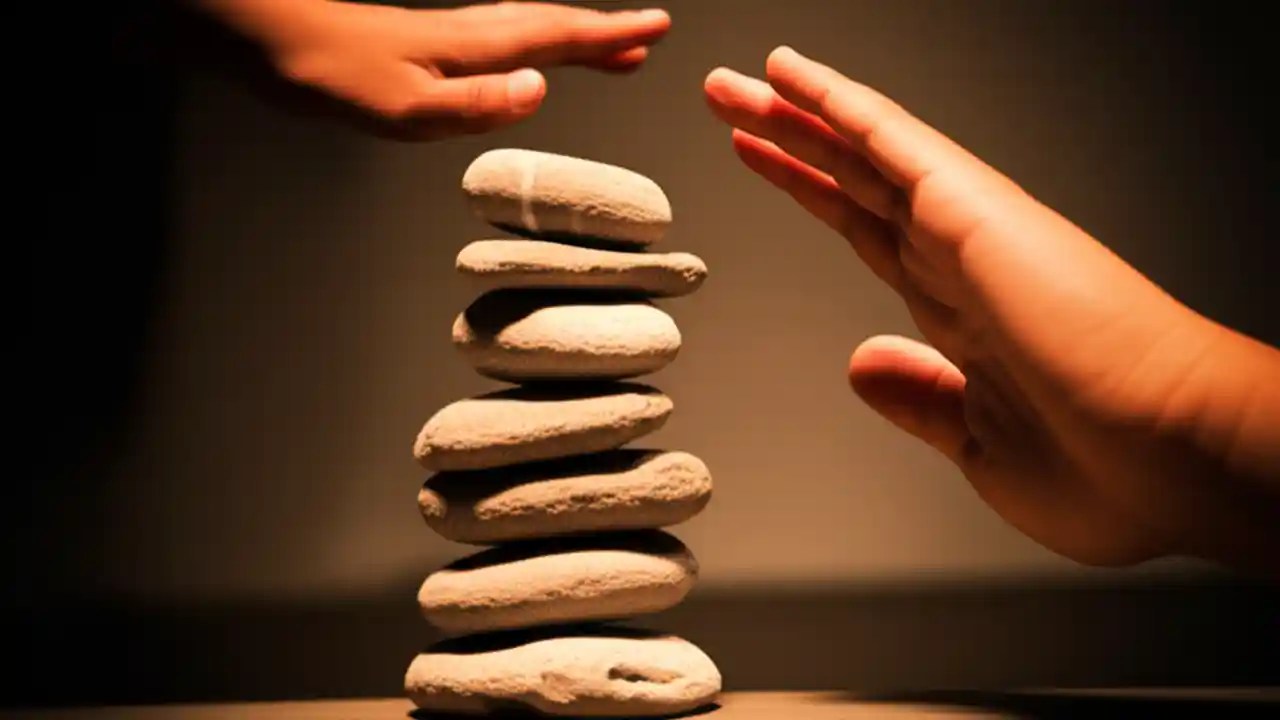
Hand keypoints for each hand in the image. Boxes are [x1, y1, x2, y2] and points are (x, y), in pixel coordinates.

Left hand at [193, 0, 670, 139]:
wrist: (270, 38)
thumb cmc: (332, 74)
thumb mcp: (406, 107)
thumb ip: (474, 103)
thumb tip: (539, 91)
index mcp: (472, 49)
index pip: (555, 39)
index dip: (608, 36)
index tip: (654, 30)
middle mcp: (466, 35)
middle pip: (549, 27)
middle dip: (601, 33)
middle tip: (645, 38)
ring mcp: (446, 38)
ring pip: (525, 29)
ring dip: (571, 37)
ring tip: (606, 48)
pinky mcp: (424, 46)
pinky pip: (499, 38)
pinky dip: (530, 42)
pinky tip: (523, 57)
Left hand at [705, 48, 1279, 574]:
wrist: (1176, 464)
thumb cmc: (1110, 472)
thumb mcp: (979, 446)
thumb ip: (920, 399)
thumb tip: (865, 368)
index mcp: (963, 314)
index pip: (870, 234)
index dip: (816, 196)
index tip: (770, 168)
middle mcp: (961, 260)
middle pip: (856, 183)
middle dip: (791, 142)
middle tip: (733, 103)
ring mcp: (968, 231)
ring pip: (866, 151)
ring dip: (799, 112)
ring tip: (741, 79)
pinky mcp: (974, 213)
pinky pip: (892, 143)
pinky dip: (840, 106)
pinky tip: (794, 75)